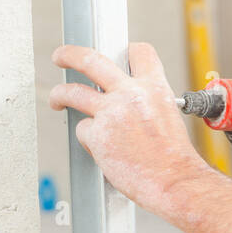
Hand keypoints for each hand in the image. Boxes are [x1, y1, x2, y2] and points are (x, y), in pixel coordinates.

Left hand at [48, 42, 209, 216]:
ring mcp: (111, 112)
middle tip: (61, 56)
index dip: (126, 51)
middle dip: (70, 54)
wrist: (174, 181)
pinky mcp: (97, 134)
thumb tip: (128, 104)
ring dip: (59, 94)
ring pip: (72, 92)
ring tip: (57, 100)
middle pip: (90, 59)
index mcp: (154, 88)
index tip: (115, 56)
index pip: (139, 53)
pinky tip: (101, 149)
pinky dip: (90, 140)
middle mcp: (130, 94)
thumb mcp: (168, 116)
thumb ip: (147, 103)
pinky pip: (83, 130)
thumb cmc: (174, 158)